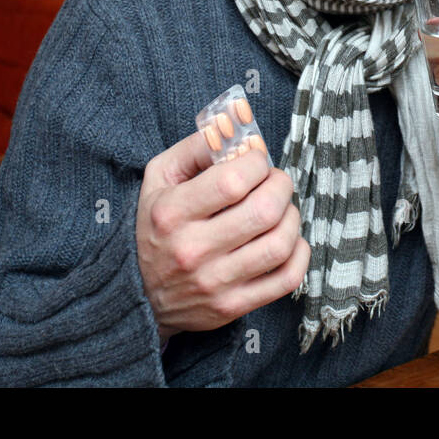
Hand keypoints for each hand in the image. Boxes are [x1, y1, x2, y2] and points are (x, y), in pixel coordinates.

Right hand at [135, 130, 310, 341]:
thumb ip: (194, 148)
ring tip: (281, 211)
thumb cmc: (155, 227)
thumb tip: (234, 132)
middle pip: (263, 212)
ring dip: (292, 219)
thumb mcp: (159, 179)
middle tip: (275, 183)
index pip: (233, 182)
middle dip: (281, 187)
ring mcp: (214, 282)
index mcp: (172, 213)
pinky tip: (289, 241)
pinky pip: (286, 279)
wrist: (139, 294)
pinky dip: (299, 255)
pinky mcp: (232, 306)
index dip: (257, 163)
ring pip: (279, 245)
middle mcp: (192, 250)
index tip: (256, 162)